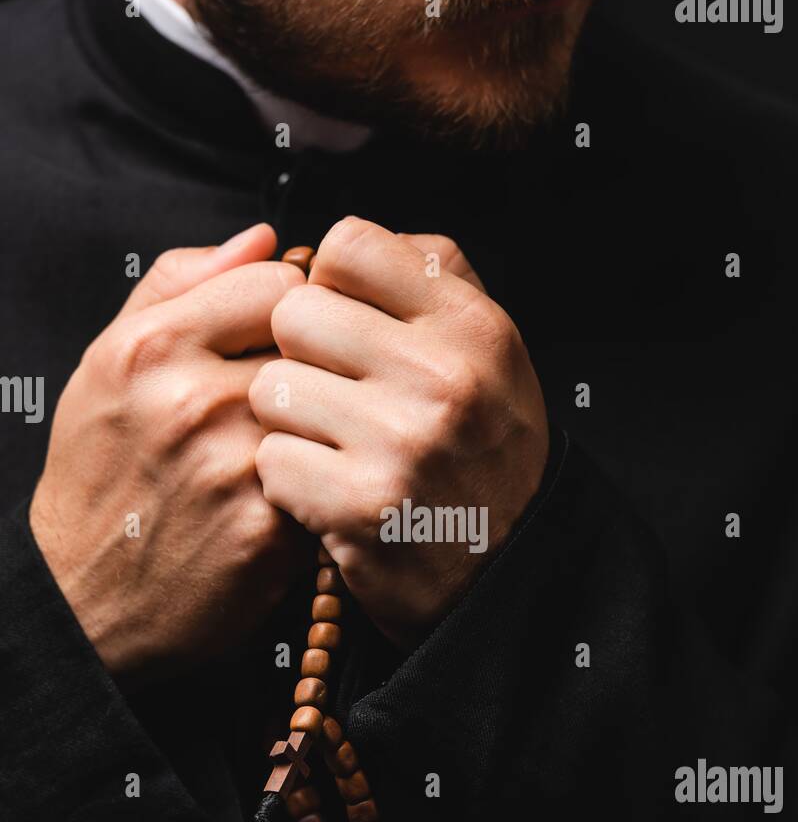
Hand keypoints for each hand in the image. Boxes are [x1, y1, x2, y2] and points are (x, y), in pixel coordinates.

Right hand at [30, 225, 308, 685]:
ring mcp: (232, 468)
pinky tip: (295, 494)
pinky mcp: (267, 530)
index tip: (283, 339)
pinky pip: (329, 476)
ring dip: (324, 425)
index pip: (278, 282)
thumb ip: (177, 285)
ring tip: (296, 447)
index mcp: (150, 347)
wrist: (85, 599)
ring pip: (330, 411)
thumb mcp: (107, 365)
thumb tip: (259, 237)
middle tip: (295, 400)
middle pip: (314, 346)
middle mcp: (190, 401)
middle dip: (313, 368)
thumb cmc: (102, 474)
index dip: (292, 309)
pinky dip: (323, 481)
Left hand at [250, 217, 548, 645]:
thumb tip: (341, 245)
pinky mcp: (359, 506)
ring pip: (271, 388)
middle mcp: (444, 377)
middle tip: (336, 396)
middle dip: (301, 356)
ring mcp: (401, 443)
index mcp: (474, 326)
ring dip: (288, 422)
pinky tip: (329, 494)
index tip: (347, 324)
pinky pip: (270, 461)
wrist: (503, 576)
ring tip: (335, 447)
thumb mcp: (488, 355)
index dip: (332, 284)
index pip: (350, 246)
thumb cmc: (480, 453)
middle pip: (294, 313)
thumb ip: (429, 279)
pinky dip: (288, 483)